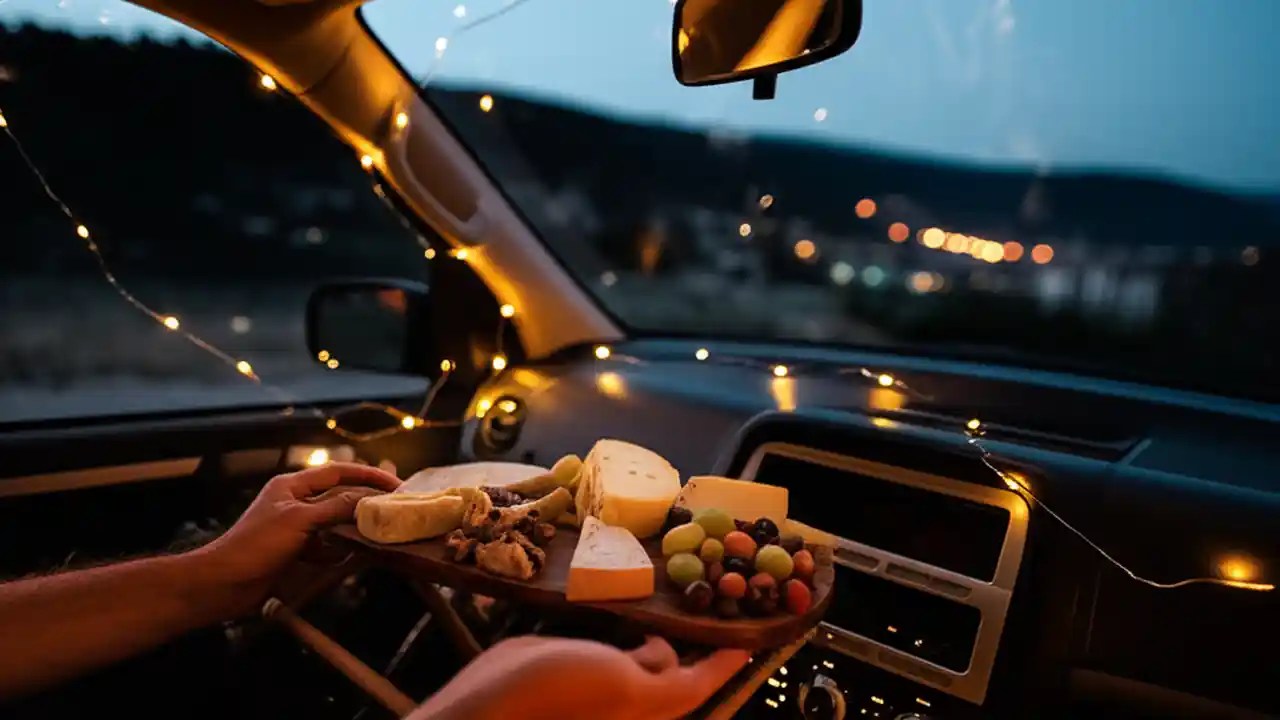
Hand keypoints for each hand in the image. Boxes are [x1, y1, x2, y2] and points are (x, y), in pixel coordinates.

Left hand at [195, 462, 400, 616]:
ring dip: (353, 528)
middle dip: (364, 502)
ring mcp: (295, 528)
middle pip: (338, 496)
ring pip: (334, 523)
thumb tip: (370, 500)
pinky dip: (338, 550)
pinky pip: (325, 546)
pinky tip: (350, 557)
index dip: (368, 475)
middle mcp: (295, 503)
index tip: (395, 485)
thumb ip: (336, 507)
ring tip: (379, 533)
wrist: (223, 584)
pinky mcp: (294, 552)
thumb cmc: (257, 545)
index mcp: (292, 486)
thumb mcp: (300, 521)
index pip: (338, 472)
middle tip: (393, 509)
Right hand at [410, 635, 749, 719]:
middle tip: (721, 607)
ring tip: (685, 601)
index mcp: (649, 711)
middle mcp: (632, 703)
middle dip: (701, 648)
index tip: (750, 636)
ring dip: (668, 636)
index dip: (726, 662)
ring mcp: (605, 687)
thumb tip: (668, 655)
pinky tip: (636, 609)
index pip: (700, 687)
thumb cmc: (562, 697)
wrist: (492, 706)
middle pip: (678, 677)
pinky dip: (634, 633)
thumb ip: (660, 677)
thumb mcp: (625, 688)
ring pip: (649, 662)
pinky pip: (618, 650)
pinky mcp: (579, 669)